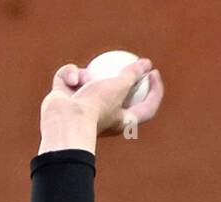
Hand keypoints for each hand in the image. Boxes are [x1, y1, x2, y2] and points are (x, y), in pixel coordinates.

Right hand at [39, 59, 163, 152]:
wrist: (65, 121)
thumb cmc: (96, 106)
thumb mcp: (119, 87)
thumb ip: (132, 75)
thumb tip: (147, 64)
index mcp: (124, 122)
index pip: (147, 108)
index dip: (155, 91)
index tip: (154, 72)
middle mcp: (106, 117)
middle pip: (117, 94)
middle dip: (119, 78)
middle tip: (126, 60)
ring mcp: (84, 108)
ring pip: (88, 80)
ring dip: (87, 75)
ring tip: (85, 78)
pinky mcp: (65, 99)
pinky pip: (69, 79)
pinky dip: (70, 77)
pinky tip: (71, 80)